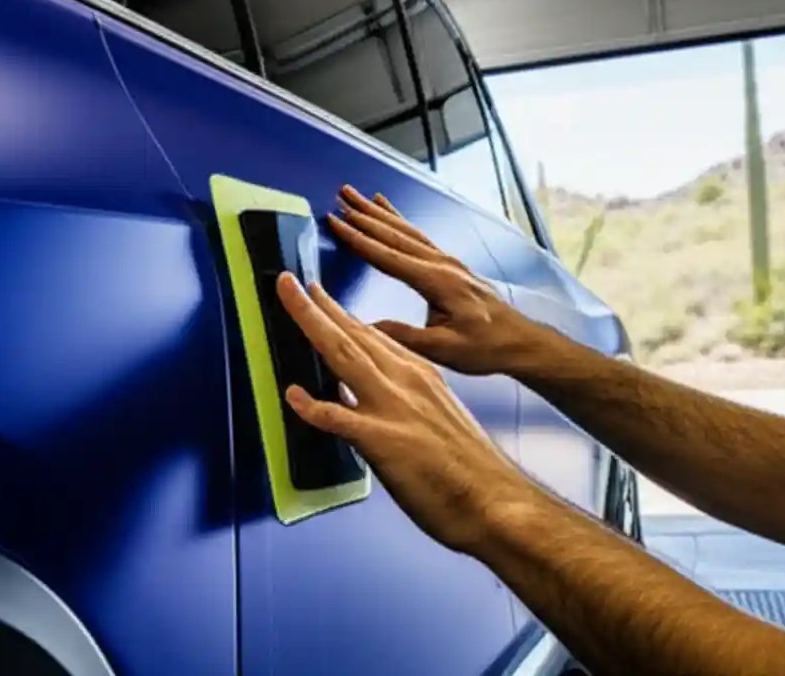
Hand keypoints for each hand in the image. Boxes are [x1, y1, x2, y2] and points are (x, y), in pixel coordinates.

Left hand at [274, 272, 531, 552]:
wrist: (496, 503)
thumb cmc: (467, 469)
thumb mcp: (434, 418)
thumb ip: (399, 402)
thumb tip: (356, 399)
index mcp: (419, 376)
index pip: (373, 335)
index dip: (341, 313)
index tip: (317, 294)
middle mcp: (405, 383)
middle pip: (353, 335)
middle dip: (318, 305)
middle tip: (289, 282)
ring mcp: (394, 409)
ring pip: (344, 357)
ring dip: (312, 324)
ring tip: (287, 299)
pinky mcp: (385, 442)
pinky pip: (341, 420)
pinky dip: (314, 407)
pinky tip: (293, 396)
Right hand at [329, 185, 537, 375]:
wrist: (519, 341)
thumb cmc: (485, 347)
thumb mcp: (443, 349)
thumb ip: (404, 337)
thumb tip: (366, 327)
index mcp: (437, 281)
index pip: (388, 256)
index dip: (359, 239)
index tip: (335, 221)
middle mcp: (441, 264)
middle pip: (395, 234)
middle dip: (365, 215)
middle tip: (340, 196)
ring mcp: (447, 261)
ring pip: (406, 230)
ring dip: (378, 212)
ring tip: (355, 195)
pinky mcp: (450, 265)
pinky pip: (418, 235)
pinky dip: (399, 219)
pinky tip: (387, 209)